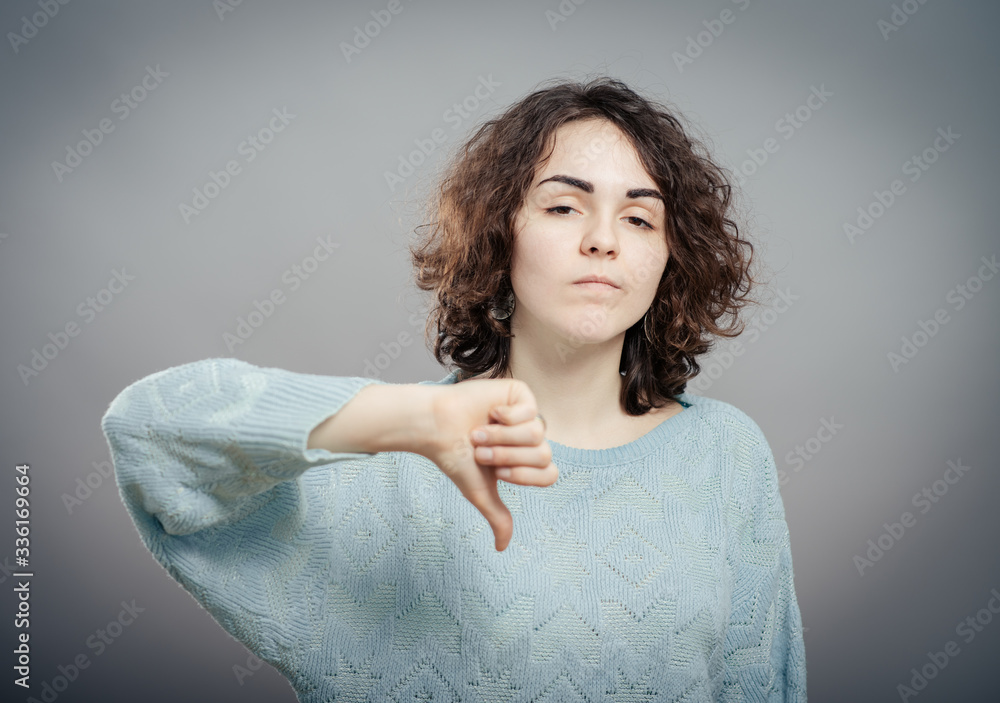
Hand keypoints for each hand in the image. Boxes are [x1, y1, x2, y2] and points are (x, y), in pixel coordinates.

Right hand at [420, 378, 557, 550]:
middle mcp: (529, 438)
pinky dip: (505, 416)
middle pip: (543, 454)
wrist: (437, 428)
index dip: (526, 476)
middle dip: (507, 456)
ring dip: (503, 437)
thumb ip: (497, 516)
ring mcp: (527, 415)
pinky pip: (530, 410)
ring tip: (479, 433)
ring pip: (537, 433)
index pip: (550, 474)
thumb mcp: (480, 492)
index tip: (498, 473)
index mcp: (525, 460)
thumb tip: (502, 548)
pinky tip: (489, 413)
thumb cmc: (456, 458)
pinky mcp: (520, 394)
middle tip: (481, 451)